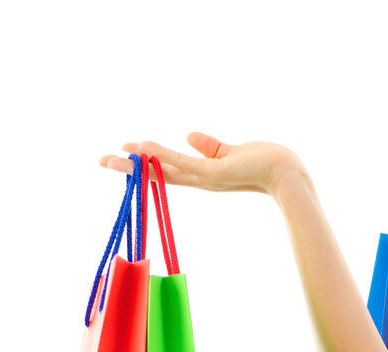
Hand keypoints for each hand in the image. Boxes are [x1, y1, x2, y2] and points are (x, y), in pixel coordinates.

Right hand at [98, 132, 306, 197]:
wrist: (285, 174)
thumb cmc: (264, 162)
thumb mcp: (231, 151)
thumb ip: (209, 146)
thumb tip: (189, 136)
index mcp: (203, 175)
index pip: (167, 169)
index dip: (144, 163)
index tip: (123, 155)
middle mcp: (200, 180)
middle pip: (157, 175)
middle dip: (130, 169)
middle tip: (101, 162)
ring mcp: (206, 178)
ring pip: (164, 170)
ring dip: (138, 163)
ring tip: (113, 156)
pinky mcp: (214, 173)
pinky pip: (182, 162)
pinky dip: (162, 155)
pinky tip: (143, 148)